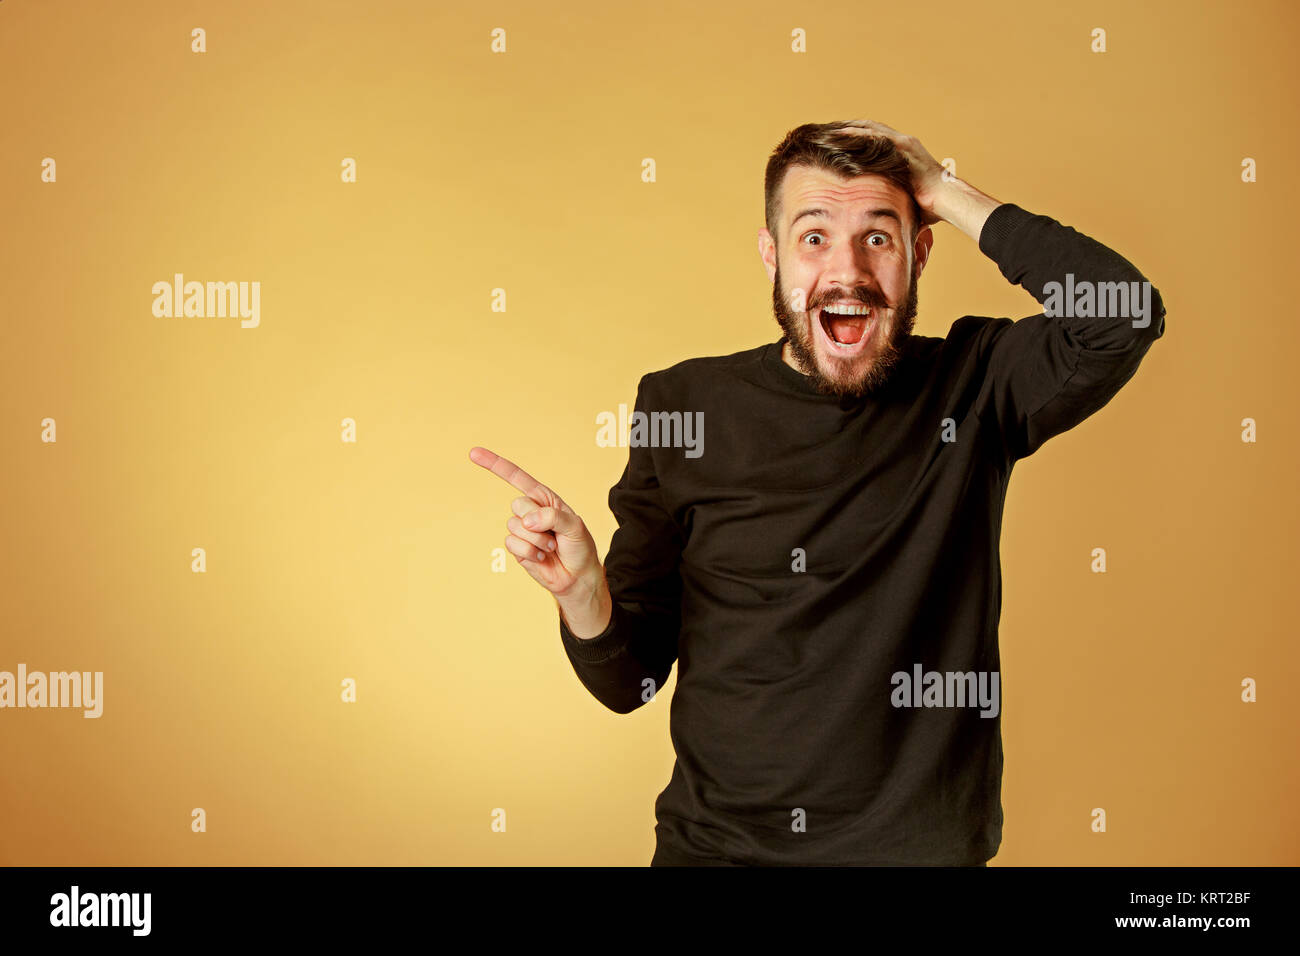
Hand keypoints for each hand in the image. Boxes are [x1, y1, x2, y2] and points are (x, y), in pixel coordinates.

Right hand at [469, 446, 602, 598]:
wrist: (576, 576)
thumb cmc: (579, 547)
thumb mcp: (574, 526)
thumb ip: (552, 517)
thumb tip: (527, 521)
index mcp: (544, 498)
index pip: (517, 478)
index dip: (496, 465)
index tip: (473, 453)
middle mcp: (531, 511)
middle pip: (518, 504)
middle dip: (537, 521)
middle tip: (555, 534)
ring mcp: (522, 530)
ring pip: (514, 526)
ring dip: (536, 540)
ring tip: (551, 546)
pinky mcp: (516, 548)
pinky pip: (512, 544)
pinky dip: (529, 552)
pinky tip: (541, 556)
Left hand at [833, 119, 945, 226]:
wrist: (946, 200)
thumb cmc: (930, 205)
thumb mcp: (904, 197)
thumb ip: (892, 198)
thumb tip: (882, 217)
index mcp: (904, 153)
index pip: (877, 140)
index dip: (858, 138)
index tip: (840, 141)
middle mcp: (904, 144)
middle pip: (872, 129)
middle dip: (851, 129)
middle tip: (830, 131)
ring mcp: (904, 143)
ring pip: (871, 129)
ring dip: (850, 129)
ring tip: (830, 130)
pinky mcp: (904, 146)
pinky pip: (876, 136)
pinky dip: (858, 133)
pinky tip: (842, 133)